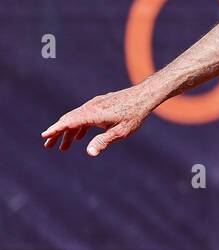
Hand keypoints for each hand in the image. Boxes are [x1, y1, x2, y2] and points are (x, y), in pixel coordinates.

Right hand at [41, 85, 158, 156]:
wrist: (144, 96)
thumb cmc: (134, 115)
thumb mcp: (121, 132)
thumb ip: (104, 141)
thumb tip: (89, 153)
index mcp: (92, 114)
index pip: (68, 122)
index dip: (55, 130)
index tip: (44, 136)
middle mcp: (90, 107)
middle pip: (69, 121)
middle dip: (58, 134)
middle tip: (49, 147)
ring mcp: (95, 104)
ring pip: (77, 119)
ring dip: (69, 133)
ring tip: (64, 147)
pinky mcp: (100, 104)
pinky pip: (85, 116)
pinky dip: (79, 127)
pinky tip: (81, 137)